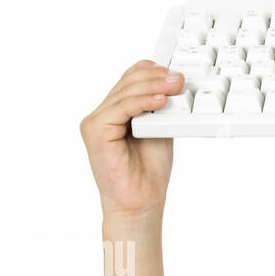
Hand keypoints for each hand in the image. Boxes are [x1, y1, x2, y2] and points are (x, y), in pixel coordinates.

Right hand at [80, 60, 181, 216]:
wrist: (140, 202)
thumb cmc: (149, 172)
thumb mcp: (160, 130)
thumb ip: (160, 109)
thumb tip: (174, 84)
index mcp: (115, 112)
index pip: (129, 80)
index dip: (151, 72)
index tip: (175, 72)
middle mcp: (102, 114)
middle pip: (127, 83)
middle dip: (155, 78)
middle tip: (179, 78)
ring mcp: (96, 122)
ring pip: (125, 93)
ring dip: (153, 87)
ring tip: (176, 85)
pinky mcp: (95, 131)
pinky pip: (121, 109)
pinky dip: (142, 102)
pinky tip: (161, 101)